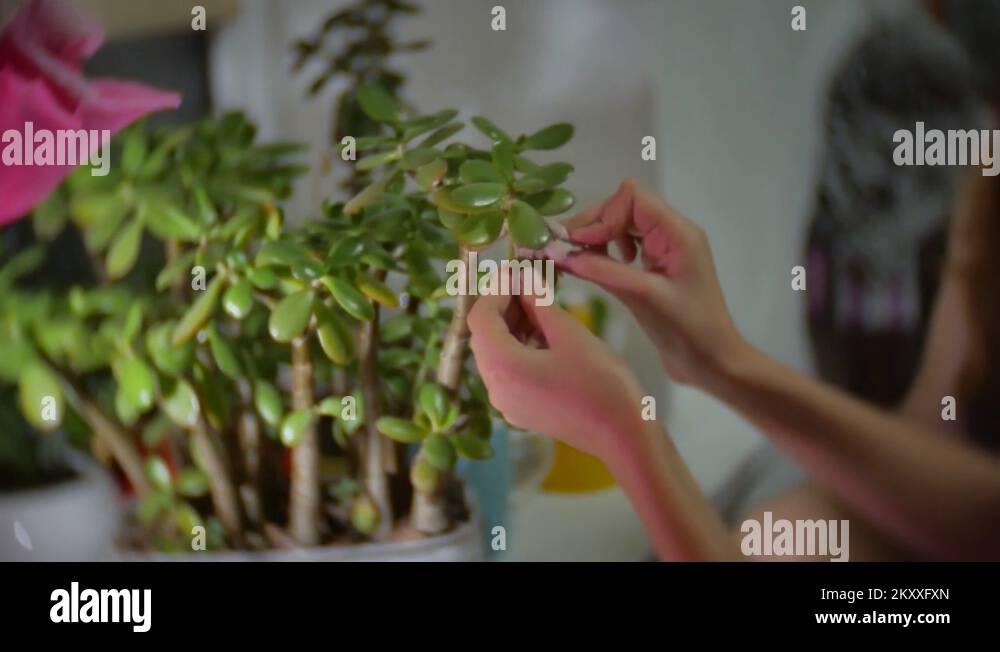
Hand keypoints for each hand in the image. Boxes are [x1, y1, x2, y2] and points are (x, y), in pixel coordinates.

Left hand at [467, 285, 647, 461]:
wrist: (623, 435)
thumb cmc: (601, 382)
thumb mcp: (569, 334)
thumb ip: (539, 304)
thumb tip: (523, 279)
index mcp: (502, 366)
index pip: (481, 317)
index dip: (495, 290)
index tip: (515, 270)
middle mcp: (494, 388)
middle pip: (485, 337)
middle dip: (503, 306)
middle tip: (528, 282)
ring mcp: (506, 403)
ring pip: (496, 354)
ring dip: (512, 326)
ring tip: (539, 303)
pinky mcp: (521, 411)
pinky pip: (509, 372)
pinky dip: (520, 348)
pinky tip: (544, 333)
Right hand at [562, 178, 745, 388]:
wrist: (713, 363)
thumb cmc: (688, 331)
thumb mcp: (643, 298)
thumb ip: (603, 272)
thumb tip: (560, 254)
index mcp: (677, 233)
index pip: (632, 197)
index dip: (601, 215)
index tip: (577, 243)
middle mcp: (671, 233)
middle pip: (623, 207)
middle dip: (592, 225)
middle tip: (561, 249)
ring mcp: (664, 249)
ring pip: (621, 225)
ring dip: (597, 237)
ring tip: (577, 259)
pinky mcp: (656, 267)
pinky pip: (625, 245)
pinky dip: (605, 252)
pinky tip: (599, 268)